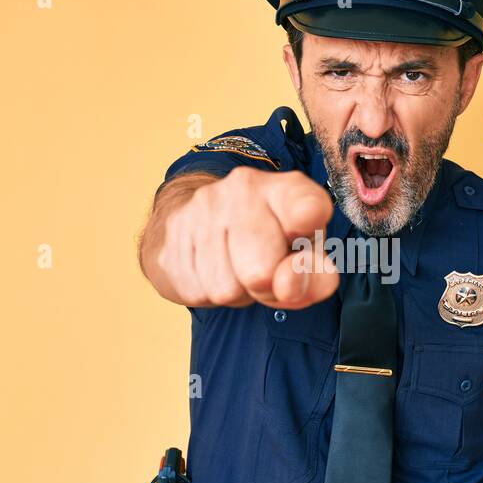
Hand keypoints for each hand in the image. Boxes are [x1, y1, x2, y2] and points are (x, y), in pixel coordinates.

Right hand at [155, 167, 338, 308]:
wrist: (197, 224)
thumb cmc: (269, 242)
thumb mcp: (302, 255)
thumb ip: (312, 275)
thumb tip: (290, 284)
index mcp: (287, 191)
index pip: (304, 204)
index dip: (308, 218)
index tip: (307, 220)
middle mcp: (243, 190)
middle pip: (261, 272)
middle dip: (266, 288)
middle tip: (266, 271)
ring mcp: (201, 211)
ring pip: (227, 289)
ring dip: (237, 291)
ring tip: (238, 268)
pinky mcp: (170, 239)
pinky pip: (199, 292)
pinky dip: (210, 292)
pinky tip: (213, 270)